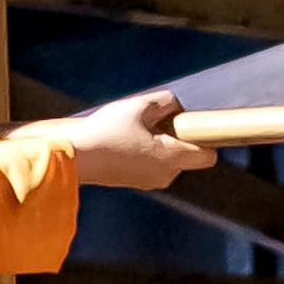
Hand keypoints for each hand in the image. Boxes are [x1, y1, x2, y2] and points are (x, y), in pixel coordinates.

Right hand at [47, 80, 196, 183]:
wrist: (75, 157)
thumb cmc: (106, 131)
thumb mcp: (138, 106)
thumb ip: (166, 102)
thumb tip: (178, 107)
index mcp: (171, 157)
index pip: (208, 156)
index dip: (204, 138)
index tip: (192, 124)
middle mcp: (166, 174)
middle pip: (188, 155)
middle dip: (178, 138)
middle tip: (155, 121)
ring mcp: (151, 181)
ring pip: (170, 159)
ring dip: (161, 144)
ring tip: (137, 130)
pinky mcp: (137, 182)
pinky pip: (153, 165)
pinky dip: (148, 153)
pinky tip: (128, 141)